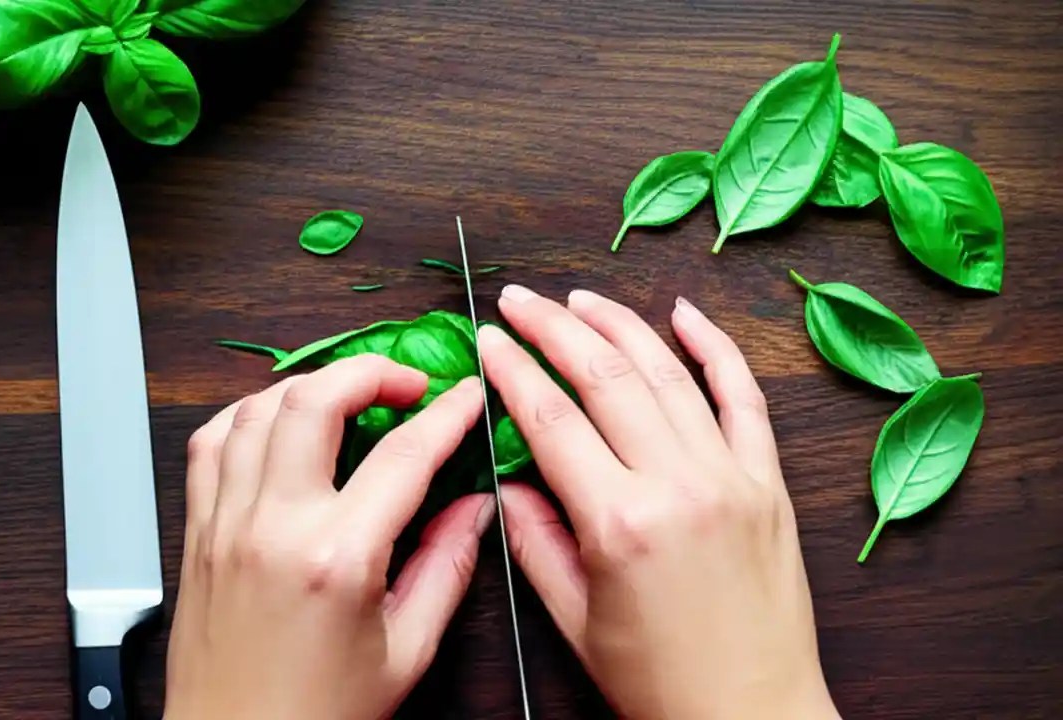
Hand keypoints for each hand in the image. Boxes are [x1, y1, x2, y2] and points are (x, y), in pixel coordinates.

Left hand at [164, 355, 494, 719]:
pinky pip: (211, 444)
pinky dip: (248, 415)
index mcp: (337, 559)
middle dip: (371, 372)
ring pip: (258, 408)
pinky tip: (279, 425)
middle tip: (407, 385)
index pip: (405, 454)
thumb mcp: (407, 652)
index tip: (467, 396)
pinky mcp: (198, 532)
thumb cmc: (315, 716)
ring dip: (311, 387)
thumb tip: (475, 508)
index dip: (447, 413)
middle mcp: (274, 527)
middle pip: (316, 400)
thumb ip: (447, 568)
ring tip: (348, 399)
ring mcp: (227, 523)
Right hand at [479, 286, 838, 719]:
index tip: (488, 340)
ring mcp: (731, 477)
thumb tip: (512, 480)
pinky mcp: (768, 484)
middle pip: (605, 376)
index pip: (552, 418)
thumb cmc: (660, 682)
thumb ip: (536, 540)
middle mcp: (678, 485)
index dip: (513, 370)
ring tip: (580, 299)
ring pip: (668, 373)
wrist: (753, 717)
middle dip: (553, 327)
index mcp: (620, 522)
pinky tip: (684, 313)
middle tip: (519, 300)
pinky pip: (743, 398)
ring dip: (620, 324)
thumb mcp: (574, 620)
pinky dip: (715, 348)